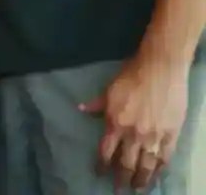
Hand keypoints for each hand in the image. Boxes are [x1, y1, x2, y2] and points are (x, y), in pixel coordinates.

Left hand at [80, 54, 190, 190]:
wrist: (160, 69)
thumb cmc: (132, 76)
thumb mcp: (109, 90)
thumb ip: (97, 104)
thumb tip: (80, 108)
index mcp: (115, 124)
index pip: (106, 152)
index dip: (103, 165)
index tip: (100, 174)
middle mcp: (133, 134)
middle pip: (127, 163)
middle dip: (122, 178)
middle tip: (119, 189)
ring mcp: (154, 136)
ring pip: (147, 165)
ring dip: (142, 179)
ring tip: (138, 188)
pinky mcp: (172, 134)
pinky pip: (165, 157)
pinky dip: (160, 168)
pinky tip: (157, 174)